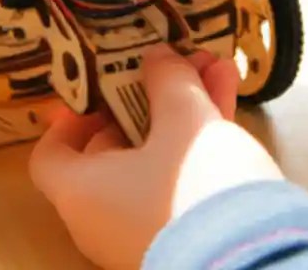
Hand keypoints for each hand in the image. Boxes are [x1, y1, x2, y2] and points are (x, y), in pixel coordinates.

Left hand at [29, 45, 283, 269]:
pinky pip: (181, 182)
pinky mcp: (186, 238)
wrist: (255, 262)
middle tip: (176, 64)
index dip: (71, 117)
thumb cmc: (198, 186)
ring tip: (215, 68)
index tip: (98, 89)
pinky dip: (199, 144)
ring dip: (183, 112)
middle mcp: (103, 220)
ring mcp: (143, 234)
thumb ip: (168, 82)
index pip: (51, 155)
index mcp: (81, 193)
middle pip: (113, 150)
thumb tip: (157, 58)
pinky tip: (231, 98)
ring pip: (156, 161)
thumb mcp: (185, 119)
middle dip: (148, 99)